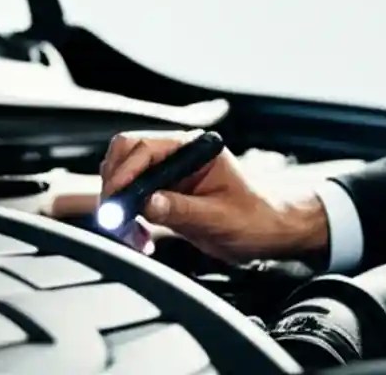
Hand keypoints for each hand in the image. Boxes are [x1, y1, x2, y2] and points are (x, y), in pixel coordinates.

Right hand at [99, 130, 329, 263]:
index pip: (144, 147)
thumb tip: (145, 202)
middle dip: (116, 188)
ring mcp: (169, 176)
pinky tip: (141, 238)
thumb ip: (181, 208)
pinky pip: (132, 202)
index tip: (116, 198)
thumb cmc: (256, 218)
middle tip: (116, 219)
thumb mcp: (219, 216)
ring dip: (120, 207)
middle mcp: (178, 157)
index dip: (125, 172)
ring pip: (124, 180)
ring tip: (133, 235)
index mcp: (195, 149)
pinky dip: (128, 221)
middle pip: (126, 158)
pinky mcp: (164, 197)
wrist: (269, 232)